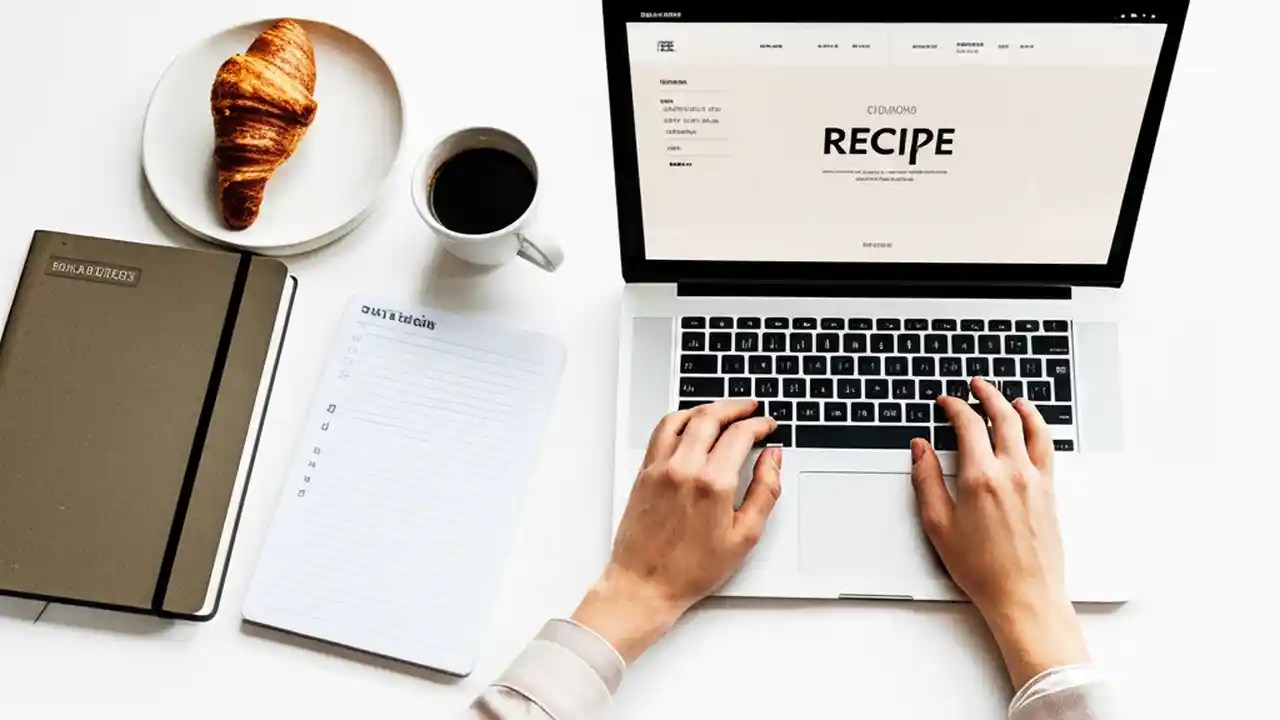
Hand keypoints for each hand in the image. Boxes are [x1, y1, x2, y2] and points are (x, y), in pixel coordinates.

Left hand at [572, 399, 782, 662]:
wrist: (645, 584)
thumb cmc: (692, 569)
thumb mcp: (744, 536)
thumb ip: (765, 491)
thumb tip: (773, 459)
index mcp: (713, 484)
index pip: (740, 435)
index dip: (759, 425)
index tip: (768, 426)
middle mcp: (684, 468)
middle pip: (712, 417)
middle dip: (736, 407)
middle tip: (751, 408)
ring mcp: (660, 467)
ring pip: (685, 418)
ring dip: (708, 408)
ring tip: (724, 410)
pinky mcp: (644, 472)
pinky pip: (662, 431)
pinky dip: (680, 419)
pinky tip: (691, 423)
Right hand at [910, 378, 1088, 688]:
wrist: (1025, 595)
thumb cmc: (981, 568)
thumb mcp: (938, 525)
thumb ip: (925, 480)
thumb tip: (920, 449)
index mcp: (980, 477)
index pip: (967, 425)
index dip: (954, 406)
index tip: (945, 402)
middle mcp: (1011, 472)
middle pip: (1002, 416)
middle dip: (987, 395)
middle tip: (976, 385)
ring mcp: (1035, 480)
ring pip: (1030, 427)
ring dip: (1018, 405)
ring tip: (1010, 397)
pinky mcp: (1049, 491)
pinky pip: (1046, 447)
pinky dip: (1039, 428)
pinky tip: (1033, 426)